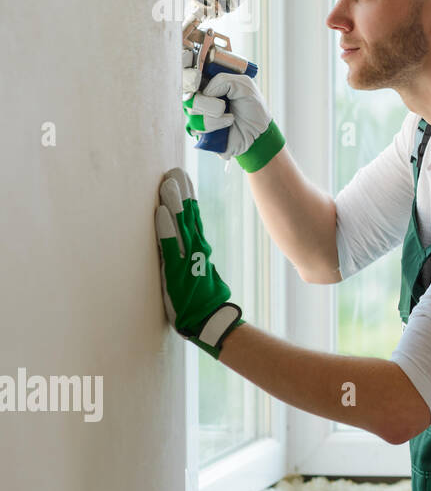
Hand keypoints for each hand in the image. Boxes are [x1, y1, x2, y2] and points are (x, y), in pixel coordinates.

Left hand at [154, 168, 243, 358]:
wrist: (209, 320)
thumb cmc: (202, 300)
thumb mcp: (198, 275)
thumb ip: (193, 259)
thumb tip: (190, 249)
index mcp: (199, 248)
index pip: (193, 217)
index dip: (188, 196)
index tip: (182, 177)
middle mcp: (196, 248)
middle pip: (188, 214)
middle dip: (181, 192)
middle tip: (174, 170)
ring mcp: (188, 257)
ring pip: (180, 224)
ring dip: (173, 202)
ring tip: (167, 182)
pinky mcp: (177, 269)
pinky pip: (170, 244)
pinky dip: (165, 227)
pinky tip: (161, 211)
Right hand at [183, 70, 284, 171]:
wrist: (258, 132)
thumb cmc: (252, 107)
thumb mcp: (244, 84)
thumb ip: (223, 80)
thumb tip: (205, 92)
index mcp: (209, 80)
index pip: (188, 71)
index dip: (189, 74)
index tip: (197, 77)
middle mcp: (198, 94)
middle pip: (186, 90)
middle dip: (205, 99)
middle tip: (222, 105)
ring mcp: (196, 111)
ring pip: (191, 107)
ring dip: (215, 112)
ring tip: (230, 116)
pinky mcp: (197, 128)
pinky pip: (196, 124)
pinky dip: (216, 124)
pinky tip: (227, 124)